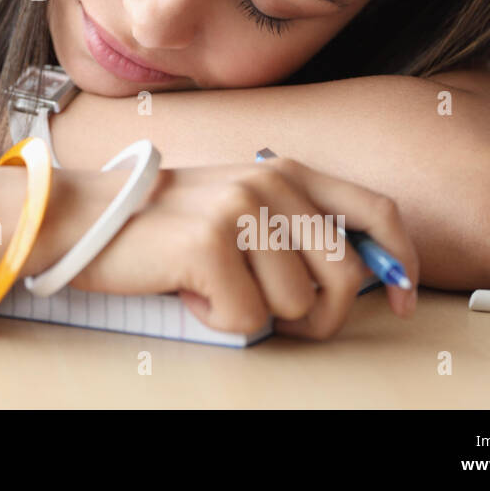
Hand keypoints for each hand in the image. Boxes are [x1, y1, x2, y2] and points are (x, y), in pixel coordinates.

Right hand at [66, 156, 418, 339]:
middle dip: (318, 315)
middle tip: (270, 312)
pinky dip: (217, 319)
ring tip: (213, 285)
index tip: (404, 302)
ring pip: (295, 307)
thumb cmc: (165, 225)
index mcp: (286, 170)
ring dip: (255, 315)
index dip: (400, 263)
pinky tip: (189, 289)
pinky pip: (247, 319)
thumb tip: (363, 278)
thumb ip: (298, 229)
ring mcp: (240, 210)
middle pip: (344, 278)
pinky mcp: (210, 244)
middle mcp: (271, 183)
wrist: (86, 218)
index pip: (376, 212)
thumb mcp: (241, 209)